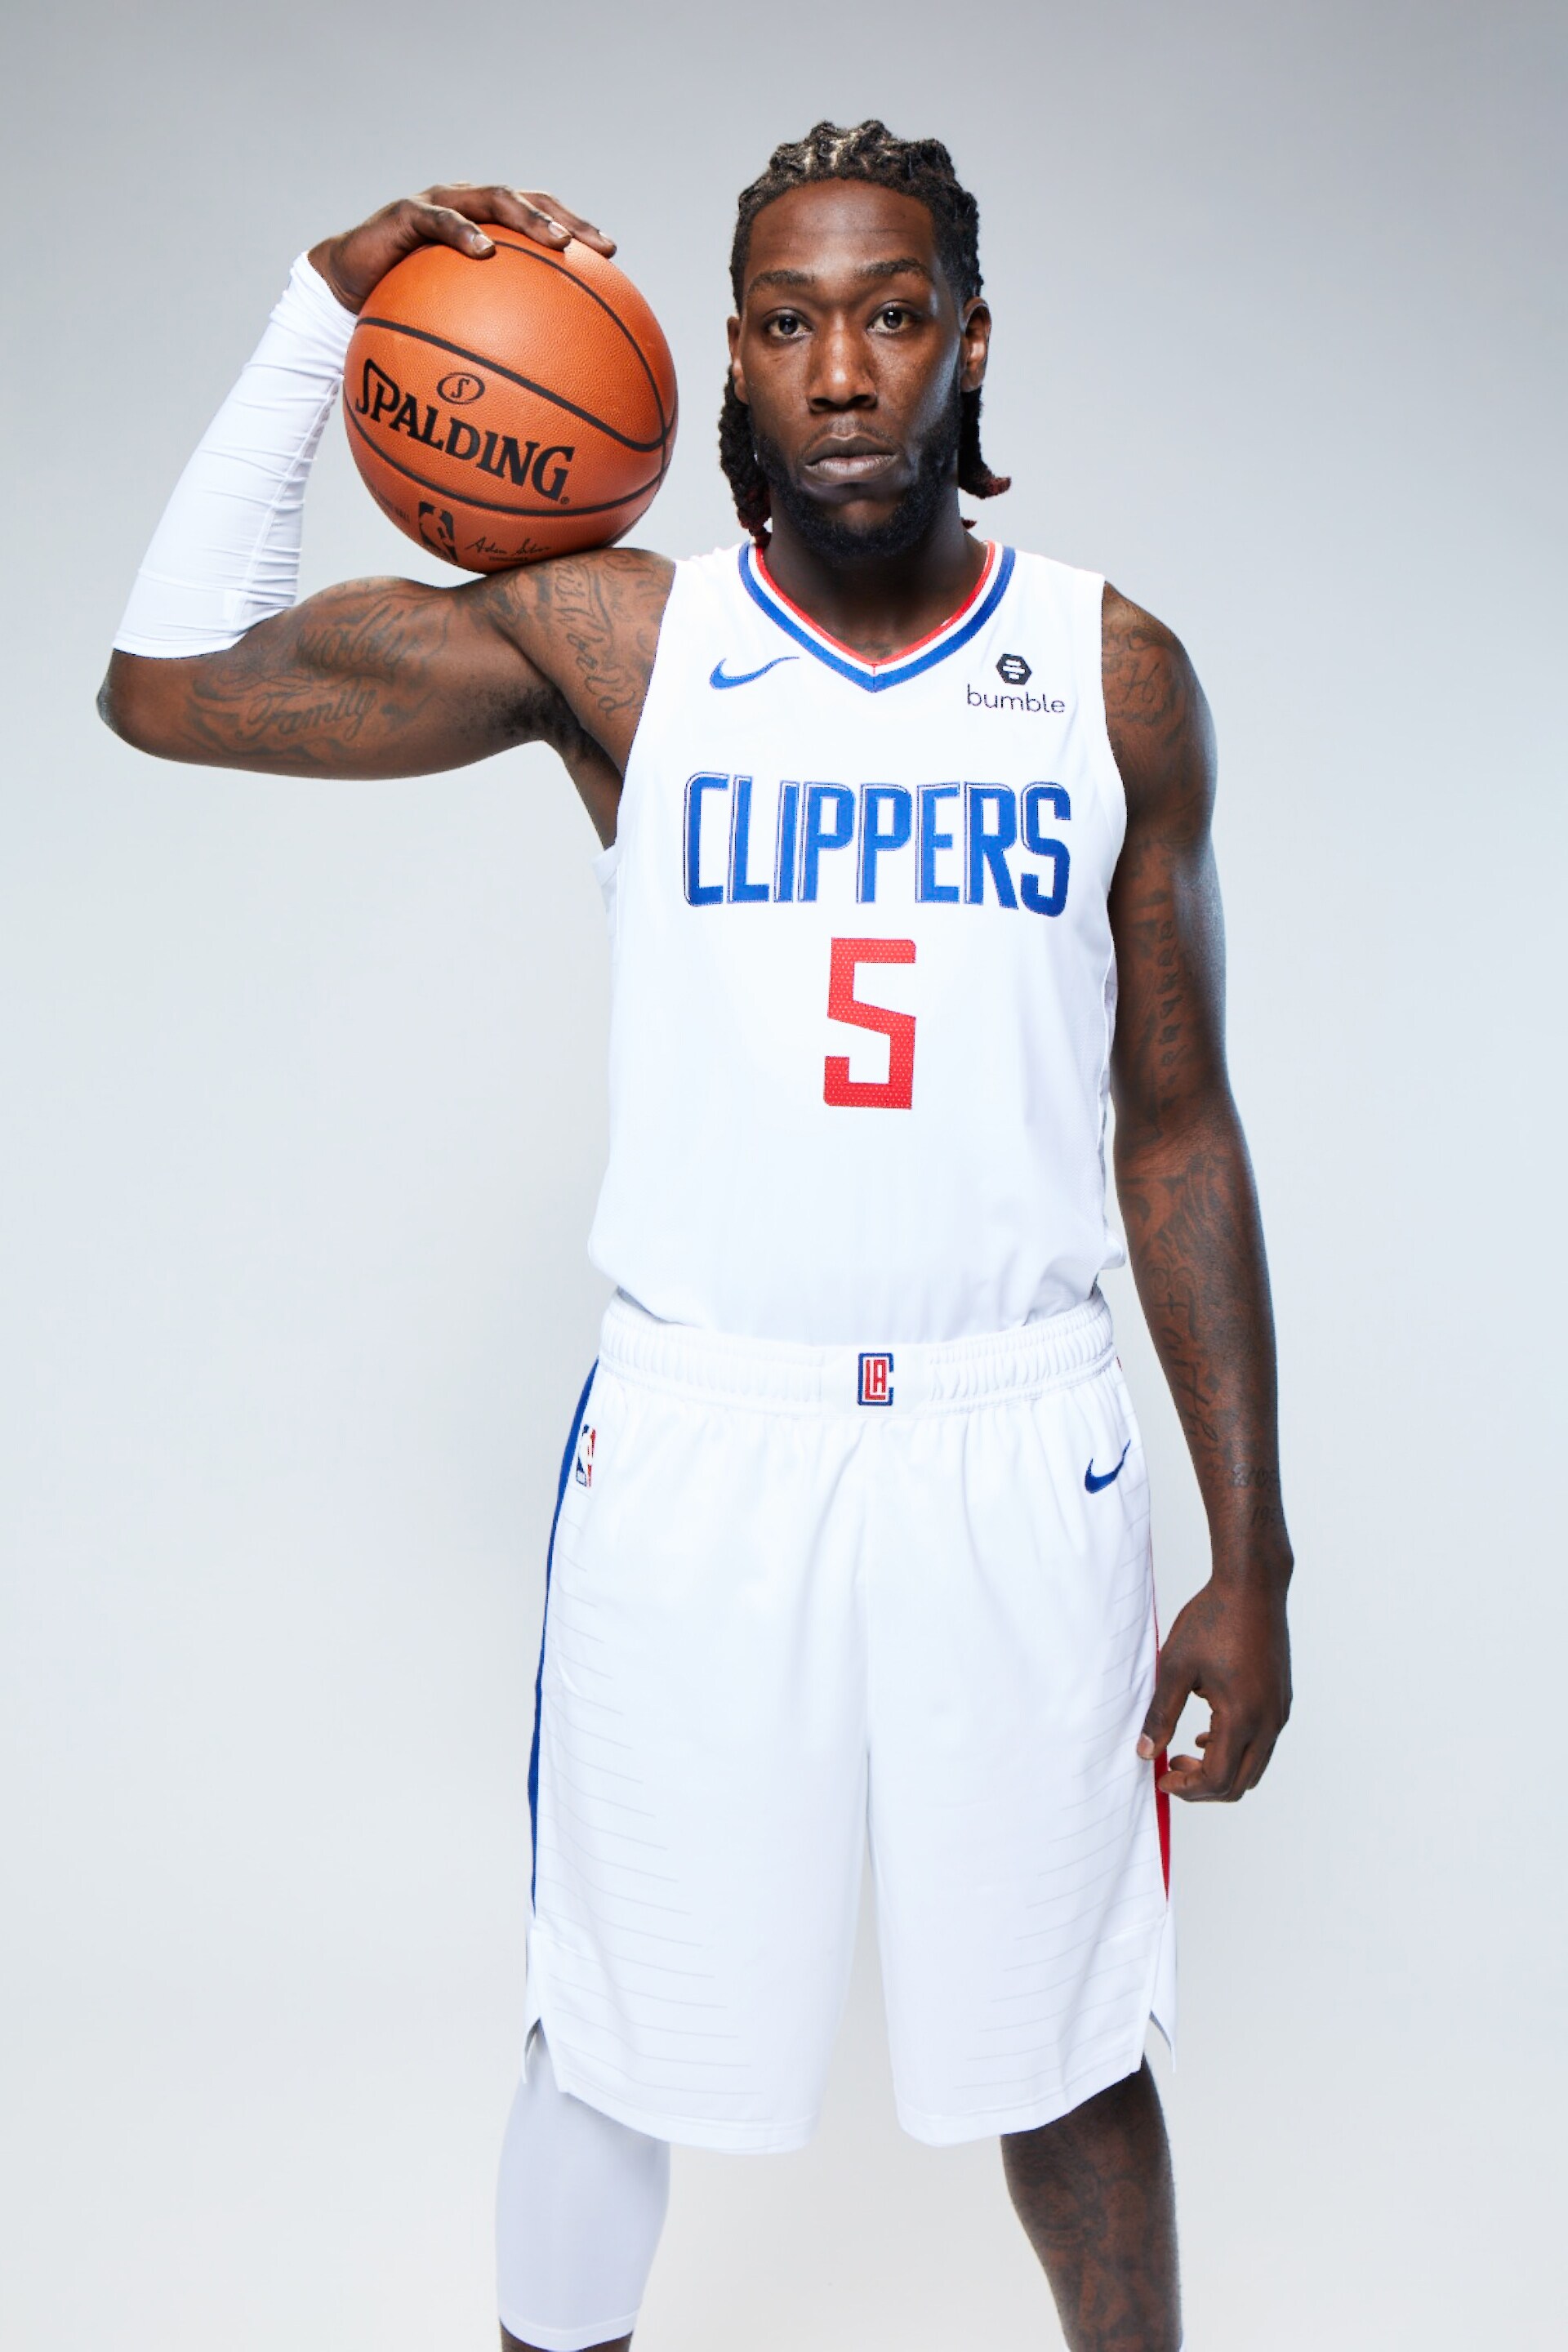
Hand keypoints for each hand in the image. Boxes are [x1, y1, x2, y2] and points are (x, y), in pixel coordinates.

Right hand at [309, 183, 615, 313]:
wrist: (342, 292)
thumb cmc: (400, 311)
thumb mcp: (453, 326)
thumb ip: (492, 338)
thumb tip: (538, 389)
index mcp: (485, 225)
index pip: (539, 215)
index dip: (576, 226)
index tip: (612, 251)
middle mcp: (467, 206)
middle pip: (523, 199)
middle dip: (560, 218)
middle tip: (590, 245)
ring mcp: (437, 205)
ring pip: (491, 198)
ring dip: (526, 218)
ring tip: (554, 241)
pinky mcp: (406, 213)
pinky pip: (439, 220)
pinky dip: (464, 233)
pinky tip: (484, 251)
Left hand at [1136, 1572, 1291, 1800]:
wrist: (1253, 1587)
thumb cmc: (1213, 1620)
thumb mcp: (1175, 1666)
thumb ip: (1160, 1714)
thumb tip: (1144, 1752)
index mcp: (1242, 1717)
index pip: (1216, 1781)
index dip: (1186, 1789)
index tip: (1160, 1778)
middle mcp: (1268, 1722)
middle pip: (1239, 1785)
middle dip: (1202, 1788)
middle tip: (1170, 1767)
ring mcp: (1279, 1712)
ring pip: (1253, 1768)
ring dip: (1221, 1770)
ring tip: (1185, 1751)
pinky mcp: (1281, 1701)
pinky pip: (1262, 1745)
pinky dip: (1236, 1751)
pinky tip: (1208, 1731)